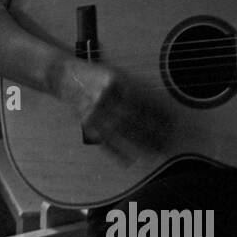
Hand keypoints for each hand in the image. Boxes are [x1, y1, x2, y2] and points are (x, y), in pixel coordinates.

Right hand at [49, 56, 164, 162]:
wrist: (65, 76)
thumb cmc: (95, 75)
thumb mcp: (117, 75)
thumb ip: (134, 90)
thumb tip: (160, 111)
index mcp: (116, 82)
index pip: (141, 102)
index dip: (158, 115)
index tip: (171, 124)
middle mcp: (105, 97)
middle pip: (132, 119)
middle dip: (151, 133)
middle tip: (165, 143)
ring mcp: (94, 111)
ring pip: (119, 132)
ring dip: (137, 145)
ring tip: (152, 154)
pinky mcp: (86, 122)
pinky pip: (102, 139)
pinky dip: (116, 153)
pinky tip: (128, 161)